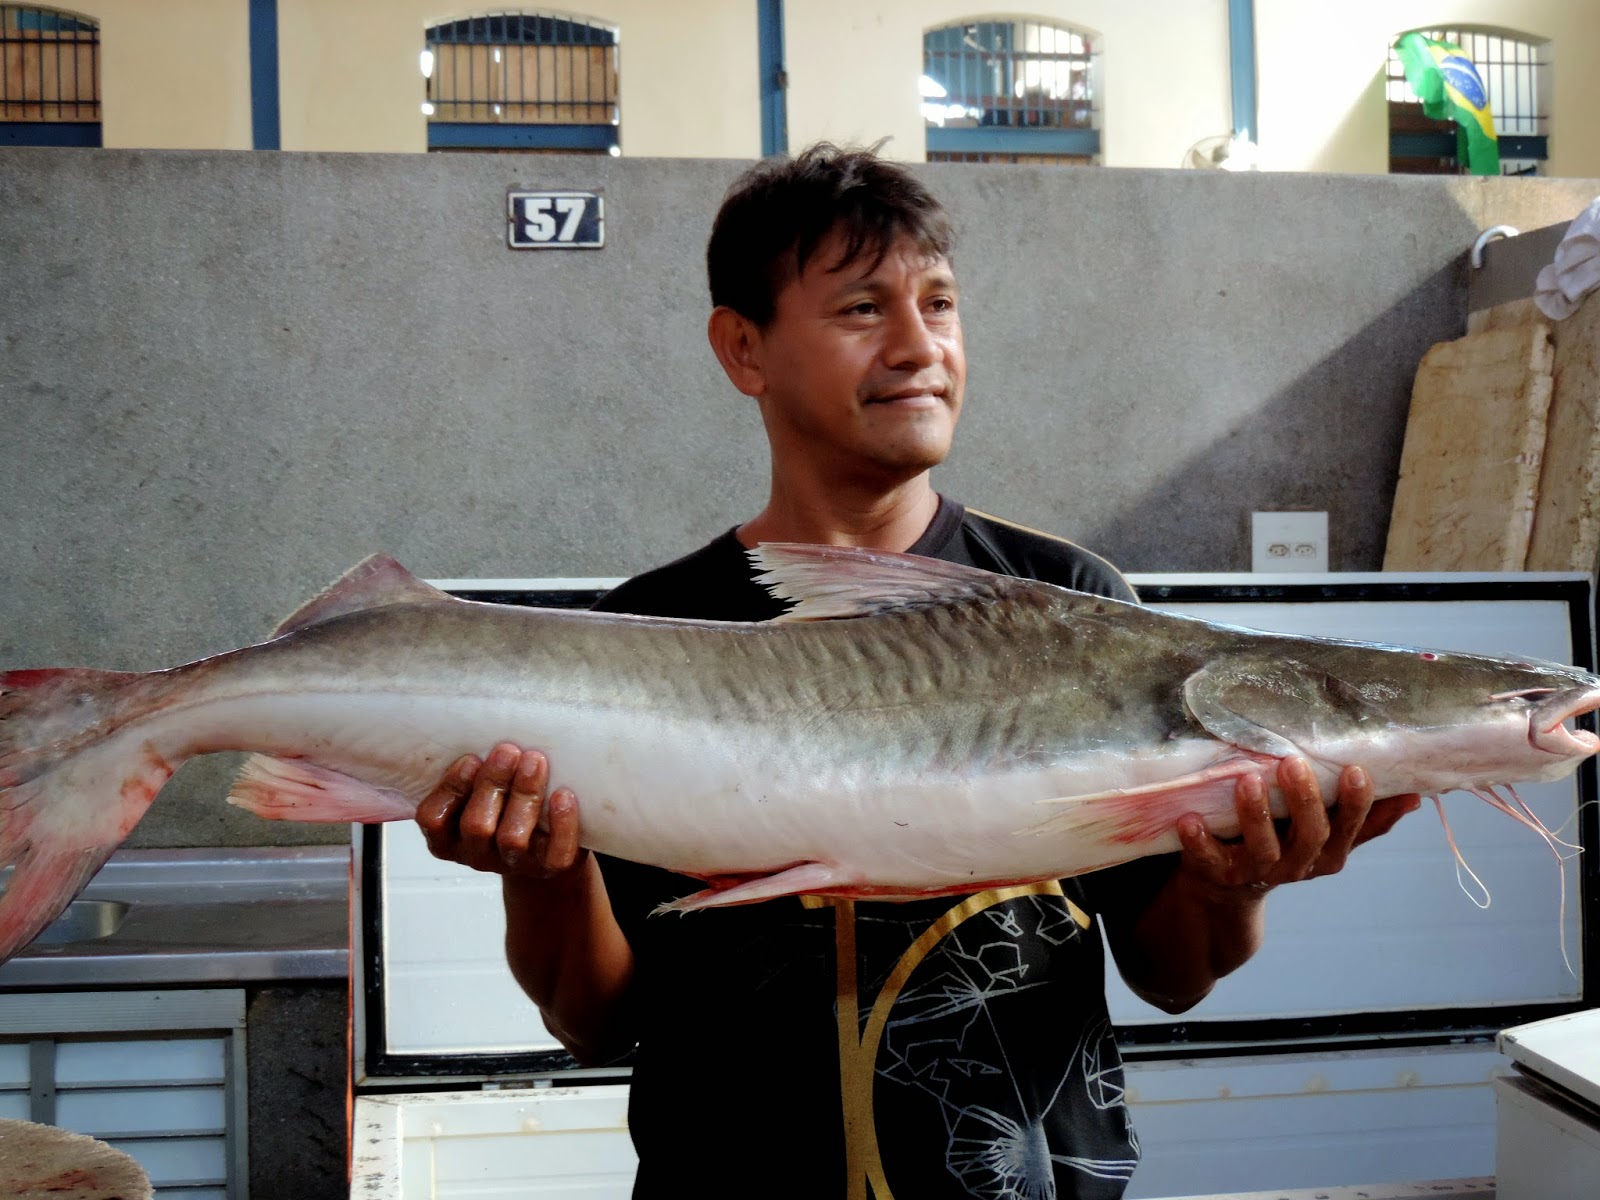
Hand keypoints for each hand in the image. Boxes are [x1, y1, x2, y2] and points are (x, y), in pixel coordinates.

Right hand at [415, 743, 584, 879]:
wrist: (545, 849)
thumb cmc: (506, 808)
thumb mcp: (481, 791)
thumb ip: (475, 772)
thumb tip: (484, 726)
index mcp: (449, 836)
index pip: (433, 819)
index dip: (450, 789)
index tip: (471, 758)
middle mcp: (477, 854)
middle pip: (476, 826)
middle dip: (492, 784)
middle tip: (508, 751)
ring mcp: (513, 865)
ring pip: (512, 838)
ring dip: (524, 795)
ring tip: (535, 761)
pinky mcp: (549, 869)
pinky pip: (555, 853)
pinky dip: (561, 823)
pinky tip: (564, 795)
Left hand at [1175, 757, 1421, 897]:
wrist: (1226, 893)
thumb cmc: (1282, 846)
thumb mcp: (1324, 836)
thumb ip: (1365, 820)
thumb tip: (1414, 795)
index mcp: (1327, 854)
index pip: (1350, 829)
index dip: (1356, 804)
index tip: (1356, 770)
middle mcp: (1297, 866)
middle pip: (1309, 837)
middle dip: (1305, 801)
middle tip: (1293, 762)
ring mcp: (1256, 873)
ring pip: (1262, 849)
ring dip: (1255, 814)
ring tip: (1247, 779)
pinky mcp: (1217, 875)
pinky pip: (1208, 861)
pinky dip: (1199, 842)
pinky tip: (1190, 819)